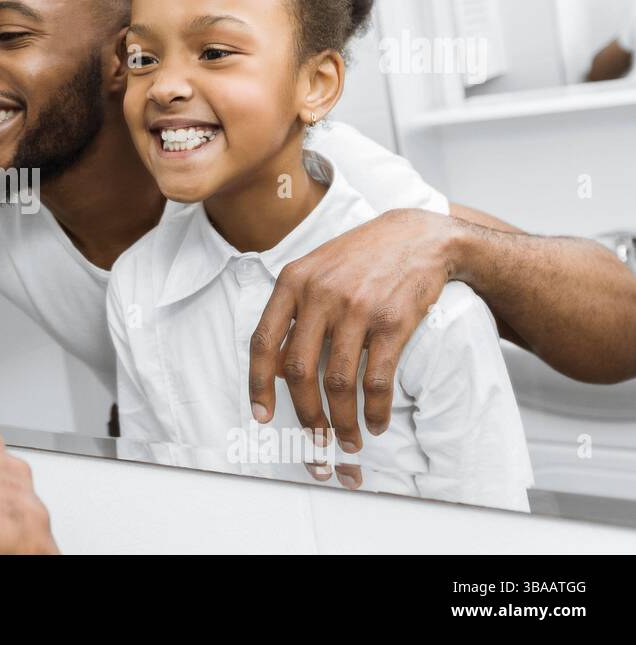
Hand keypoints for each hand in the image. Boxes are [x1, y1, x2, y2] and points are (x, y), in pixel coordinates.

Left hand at [248, 208, 455, 451]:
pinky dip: (375, 409)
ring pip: (338, 382)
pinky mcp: (392, 321)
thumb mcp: (315, 268)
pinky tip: (376, 422)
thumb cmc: (361, 256)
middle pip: (298, 370)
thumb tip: (277, 368)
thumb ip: (293, 310)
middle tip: (314, 440)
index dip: (258, 384)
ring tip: (347, 440)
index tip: (261, 415)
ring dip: (341, 421)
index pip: (264, 342)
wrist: (418, 235)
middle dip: (305, 414)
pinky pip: (377, 379)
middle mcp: (320, 295)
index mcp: (292, 282)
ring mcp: (356, 308)